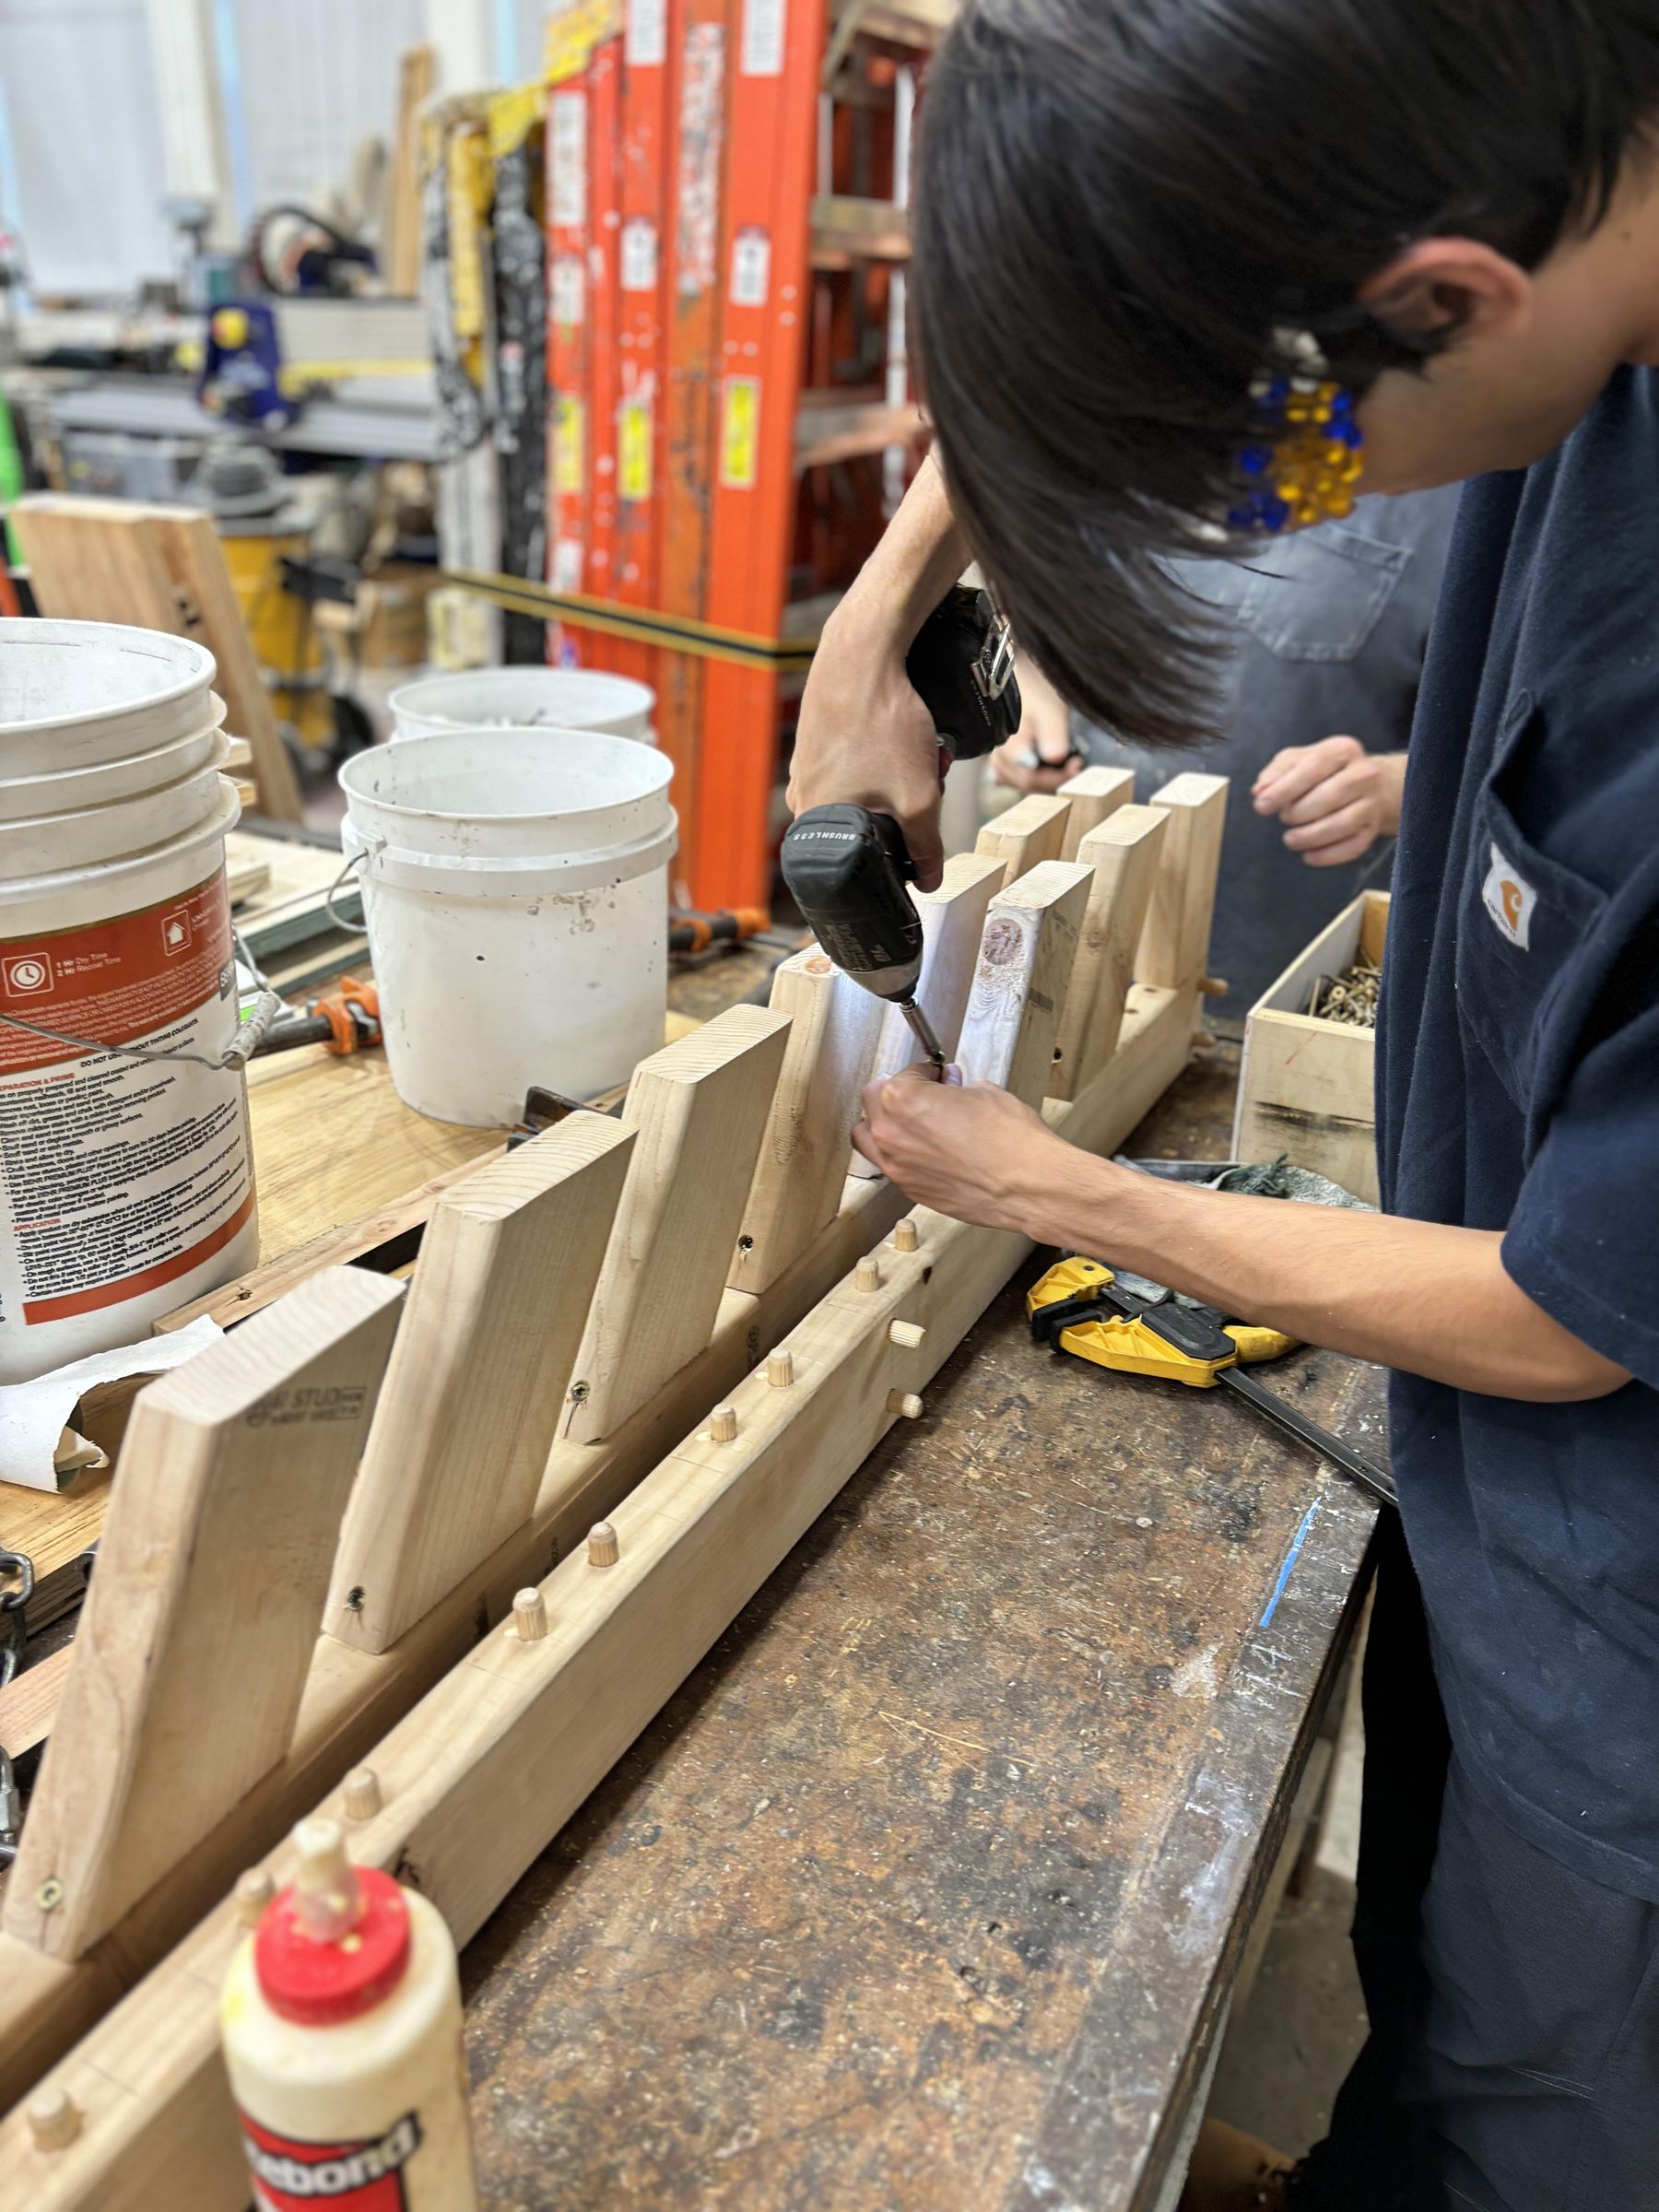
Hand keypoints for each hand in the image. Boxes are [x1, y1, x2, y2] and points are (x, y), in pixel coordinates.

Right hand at [788, 613, 947, 887]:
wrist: (864, 653)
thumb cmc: (883, 723)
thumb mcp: (918, 796)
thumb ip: (926, 847)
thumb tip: (929, 881)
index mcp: (813, 820)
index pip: (859, 862)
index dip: (899, 853)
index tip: (924, 830)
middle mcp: (801, 795)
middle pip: (867, 824)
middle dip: (906, 806)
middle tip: (930, 779)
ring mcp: (807, 763)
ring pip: (867, 789)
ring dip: (902, 777)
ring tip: (924, 750)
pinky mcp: (819, 736)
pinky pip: (858, 762)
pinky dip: (887, 754)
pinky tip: (903, 733)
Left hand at [853, 1065, 1066, 1230]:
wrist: (1029, 1186)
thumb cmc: (1012, 1141)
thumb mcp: (986, 1094)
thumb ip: (958, 1089)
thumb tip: (954, 1088)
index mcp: (903, 1100)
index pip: (901, 1075)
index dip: (922, 1073)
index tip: (934, 1076)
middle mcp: (891, 1134)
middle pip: (873, 1104)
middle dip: (896, 1095)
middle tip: (922, 1094)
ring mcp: (898, 1167)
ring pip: (869, 1139)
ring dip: (885, 1126)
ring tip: (912, 1123)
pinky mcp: (911, 1191)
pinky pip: (892, 1166)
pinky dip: (902, 1156)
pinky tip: (927, 1152)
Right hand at [990, 663, 1080, 793]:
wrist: (1020, 674)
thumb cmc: (1034, 687)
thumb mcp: (1049, 707)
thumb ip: (1050, 734)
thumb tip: (1054, 758)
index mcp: (1009, 747)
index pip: (1030, 779)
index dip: (1056, 778)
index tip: (1077, 765)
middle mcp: (999, 758)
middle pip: (1027, 784)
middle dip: (1055, 779)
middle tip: (1078, 764)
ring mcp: (999, 760)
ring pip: (1024, 783)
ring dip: (1048, 778)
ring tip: (1068, 763)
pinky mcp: (1004, 759)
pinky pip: (1018, 777)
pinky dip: (1037, 775)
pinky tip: (1050, 765)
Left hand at [1252, 737, 1405, 866]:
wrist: (1371, 785)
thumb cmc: (1325, 772)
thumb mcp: (1299, 760)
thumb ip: (1277, 772)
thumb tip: (1260, 791)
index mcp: (1342, 750)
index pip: (1314, 767)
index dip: (1285, 788)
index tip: (1262, 805)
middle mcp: (1364, 774)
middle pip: (1329, 797)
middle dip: (1298, 813)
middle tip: (1284, 818)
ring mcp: (1372, 803)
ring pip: (1342, 824)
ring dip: (1310, 837)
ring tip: (1290, 839)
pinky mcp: (1372, 829)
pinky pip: (1352, 847)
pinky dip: (1327, 856)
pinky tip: (1308, 855)